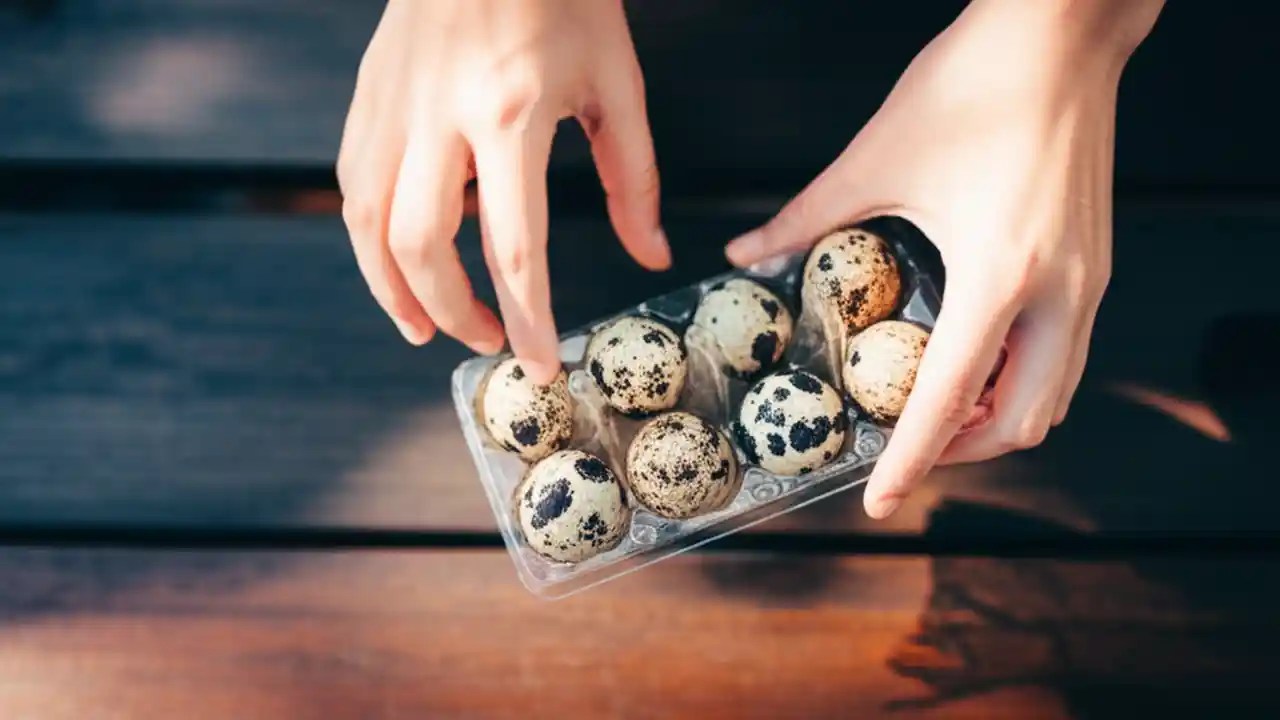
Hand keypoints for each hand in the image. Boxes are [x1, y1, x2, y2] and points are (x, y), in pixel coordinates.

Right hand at [337, 0, 668, 383]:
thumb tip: (650, 254)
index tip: (537, 364)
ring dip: (390, 288)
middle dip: (452, 312)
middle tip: (485, 340)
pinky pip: (352, 182)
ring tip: (422, 325)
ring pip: (365, 222)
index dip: (524, 319)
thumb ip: (633, 178)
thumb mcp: (617, 83)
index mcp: (513, 113)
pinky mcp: (368, 93)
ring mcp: (392, 103)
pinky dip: (369, 236)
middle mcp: (440, 114)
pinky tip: (396, 258)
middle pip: (421, 247)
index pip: (513, 248)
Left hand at [725, 0, 1163, 517]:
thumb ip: (805, 219)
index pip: (952, 398)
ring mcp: (1091, 278)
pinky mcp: (1098, 259)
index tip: (880, 502)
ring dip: (1000, 417)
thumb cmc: (972, 83)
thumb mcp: (876, 158)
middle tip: (908, 447)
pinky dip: (1022, 375)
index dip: (913, 461)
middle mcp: (1061, 290)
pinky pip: (1068, 351)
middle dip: (967, 451)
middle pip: (1028, 420)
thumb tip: (744, 255)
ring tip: (938, 408)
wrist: (1061, 31)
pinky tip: (974, 352)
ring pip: (1057, 391)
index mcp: (1001, 273)